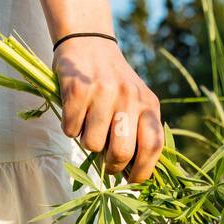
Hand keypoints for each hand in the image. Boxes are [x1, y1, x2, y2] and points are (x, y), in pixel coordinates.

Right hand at [53, 36, 162, 182]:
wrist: (89, 42)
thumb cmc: (113, 82)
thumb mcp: (136, 100)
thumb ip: (139, 131)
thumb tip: (134, 173)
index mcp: (149, 103)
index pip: (153, 146)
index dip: (143, 171)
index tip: (132, 181)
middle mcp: (129, 97)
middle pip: (121, 152)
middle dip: (111, 165)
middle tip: (105, 160)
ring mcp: (103, 92)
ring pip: (92, 144)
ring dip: (86, 141)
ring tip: (89, 122)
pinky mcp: (77, 90)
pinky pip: (70, 130)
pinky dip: (70, 127)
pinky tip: (75, 111)